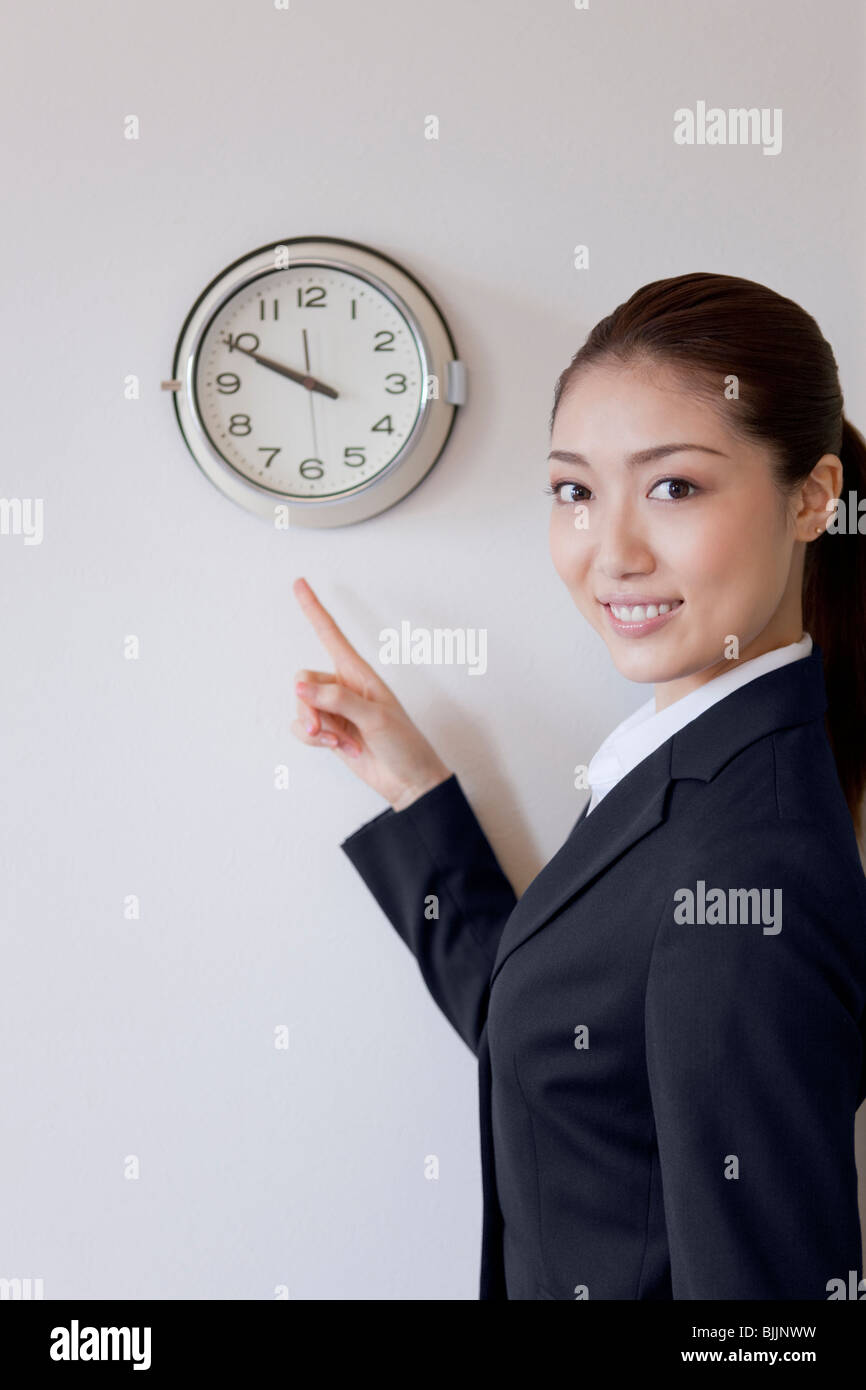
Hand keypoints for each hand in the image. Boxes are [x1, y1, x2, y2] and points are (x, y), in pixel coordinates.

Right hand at [292, 577, 452, 810]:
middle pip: (304, 679)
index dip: (314, 609)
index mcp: (359, 673)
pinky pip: (301, 728)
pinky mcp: (328, 731)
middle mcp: (342, 686)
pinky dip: (313, 740)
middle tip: (325, 729)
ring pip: (301, 706)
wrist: (408, 781)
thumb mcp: (374, 717)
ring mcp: (334, 710)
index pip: (331, 634)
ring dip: (316, 728)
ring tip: (341, 741)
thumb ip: (336, 699)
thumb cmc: (404, 744)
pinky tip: (338, 747)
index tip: (299, 583)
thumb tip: (299, 685)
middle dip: (309, 705)